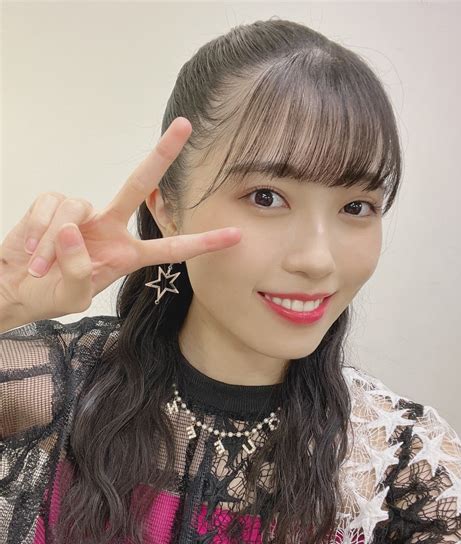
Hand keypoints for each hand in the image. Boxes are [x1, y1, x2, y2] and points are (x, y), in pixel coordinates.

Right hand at [0, 118, 240, 327]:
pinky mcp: (53, 204)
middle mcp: (110, 228)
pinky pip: (50, 206)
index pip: (172, 248)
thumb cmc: (51, 294)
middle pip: (139, 185)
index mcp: (127, 255)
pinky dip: (36, 232)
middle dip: (162, 155)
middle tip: (185, 126)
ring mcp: (83, 214)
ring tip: (41, 267)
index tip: (236, 235)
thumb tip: (72, 231)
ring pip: (76, 206)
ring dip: (53, 243)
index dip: (203, 243)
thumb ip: (80, 270)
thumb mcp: (74, 296)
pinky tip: (31, 252)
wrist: (15, 288)